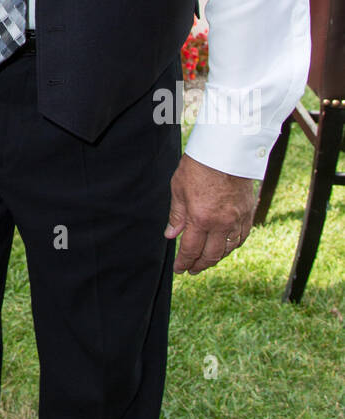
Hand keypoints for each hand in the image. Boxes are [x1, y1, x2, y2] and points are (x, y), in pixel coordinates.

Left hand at [165, 155, 255, 274]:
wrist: (227, 149)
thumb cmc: (199, 165)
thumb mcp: (179, 188)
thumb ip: (177, 215)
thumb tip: (171, 234)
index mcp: (200, 218)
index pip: (191, 250)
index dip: (184, 262)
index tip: (180, 269)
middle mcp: (221, 223)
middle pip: (211, 255)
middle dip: (199, 265)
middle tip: (192, 269)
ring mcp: (237, 219)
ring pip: (228, 249)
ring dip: (216, 258)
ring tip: (206, 260)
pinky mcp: (248, 213)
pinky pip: (241, 237)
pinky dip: (232, 246)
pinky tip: (225, 247)